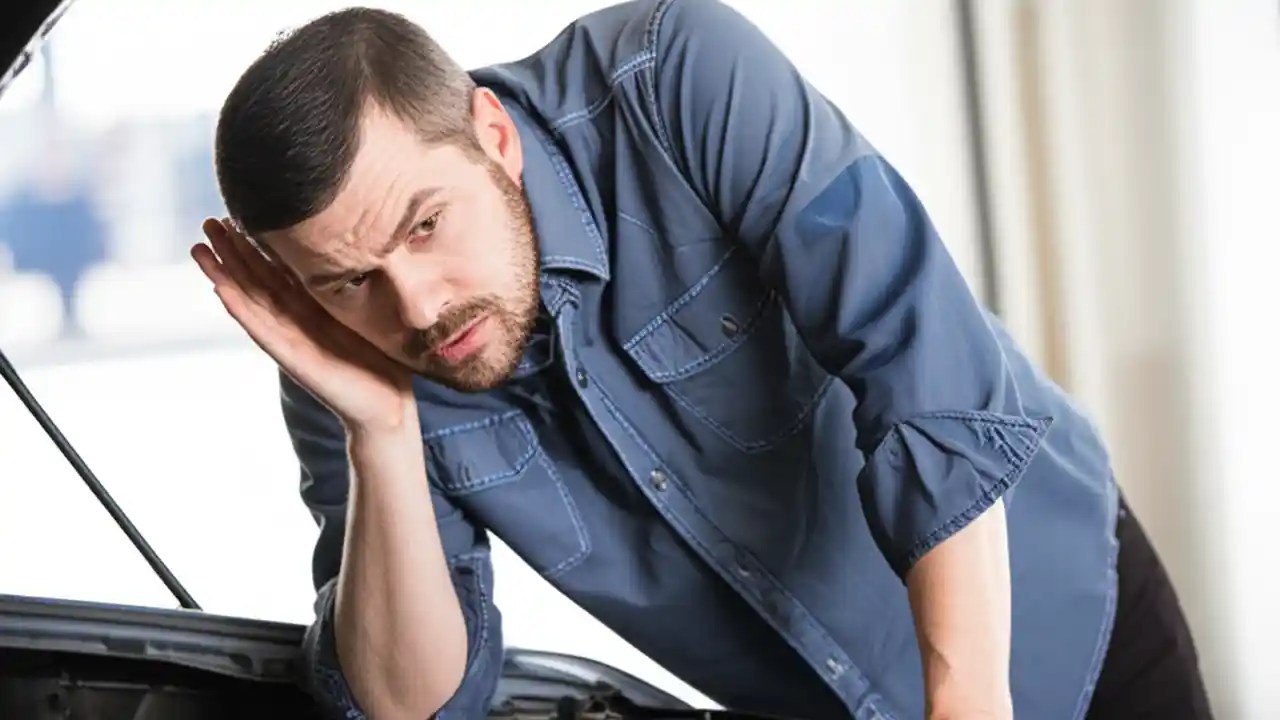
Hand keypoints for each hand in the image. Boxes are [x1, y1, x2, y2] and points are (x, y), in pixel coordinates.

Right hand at [192, 218, 413, 431]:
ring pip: (249, 302)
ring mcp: (290, 341)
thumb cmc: (379, 363)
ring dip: (223, 276)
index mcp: (311, 310)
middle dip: (232, 252)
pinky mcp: (294, 360)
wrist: (388, 407)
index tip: (236, 216)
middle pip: (255, 281)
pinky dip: (240, 311)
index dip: (255, 246)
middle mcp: (294, 322)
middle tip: (207, 222)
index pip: (276, 271)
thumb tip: (358, 253)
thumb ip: (351, 291)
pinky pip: (262, 331)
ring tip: (199, 250)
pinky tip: (220, 290)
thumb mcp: (364, 316)